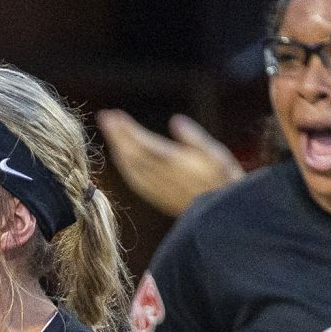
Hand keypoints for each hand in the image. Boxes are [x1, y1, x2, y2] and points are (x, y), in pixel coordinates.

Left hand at [95, 110, 242, 217]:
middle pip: (132, 154)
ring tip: (111, 133)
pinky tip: (121, 159)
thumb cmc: (224, 180)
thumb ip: (194, 137)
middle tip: (105, 118)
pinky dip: (125, 167)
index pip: (143, 142)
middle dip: (117, 135)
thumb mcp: (217, 154)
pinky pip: (135, 181)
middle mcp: (163, 177)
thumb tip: (176, 121)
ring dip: (118, 150)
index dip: (126, 129)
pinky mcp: (158, 199)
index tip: (113, 115)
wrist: (223, 216)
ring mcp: (158, 189)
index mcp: (176, 163)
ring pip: (131, 168)